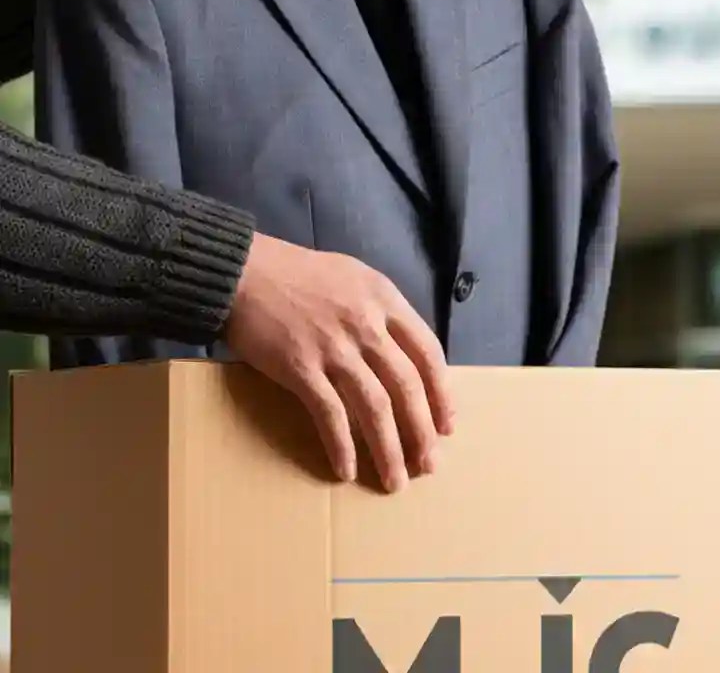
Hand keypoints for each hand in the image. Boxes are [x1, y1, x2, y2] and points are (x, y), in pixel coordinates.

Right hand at [224, 234, 454, 492]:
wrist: (242, 270)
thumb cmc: (298, 275)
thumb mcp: (355, 278)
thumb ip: (382, 312)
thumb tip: (404, 355)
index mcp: (385, 300)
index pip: (429, 353)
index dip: (441, 394)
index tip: (446, 426)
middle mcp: (367, 325)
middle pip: (407, 386)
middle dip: (422, 432)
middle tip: (428, 465)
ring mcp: (334, 347)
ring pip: (375, 407)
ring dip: (388, 450)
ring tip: (394, 480)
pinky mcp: (300, 367)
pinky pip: (329, 414)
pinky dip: (341, 445)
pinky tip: (346, 469)